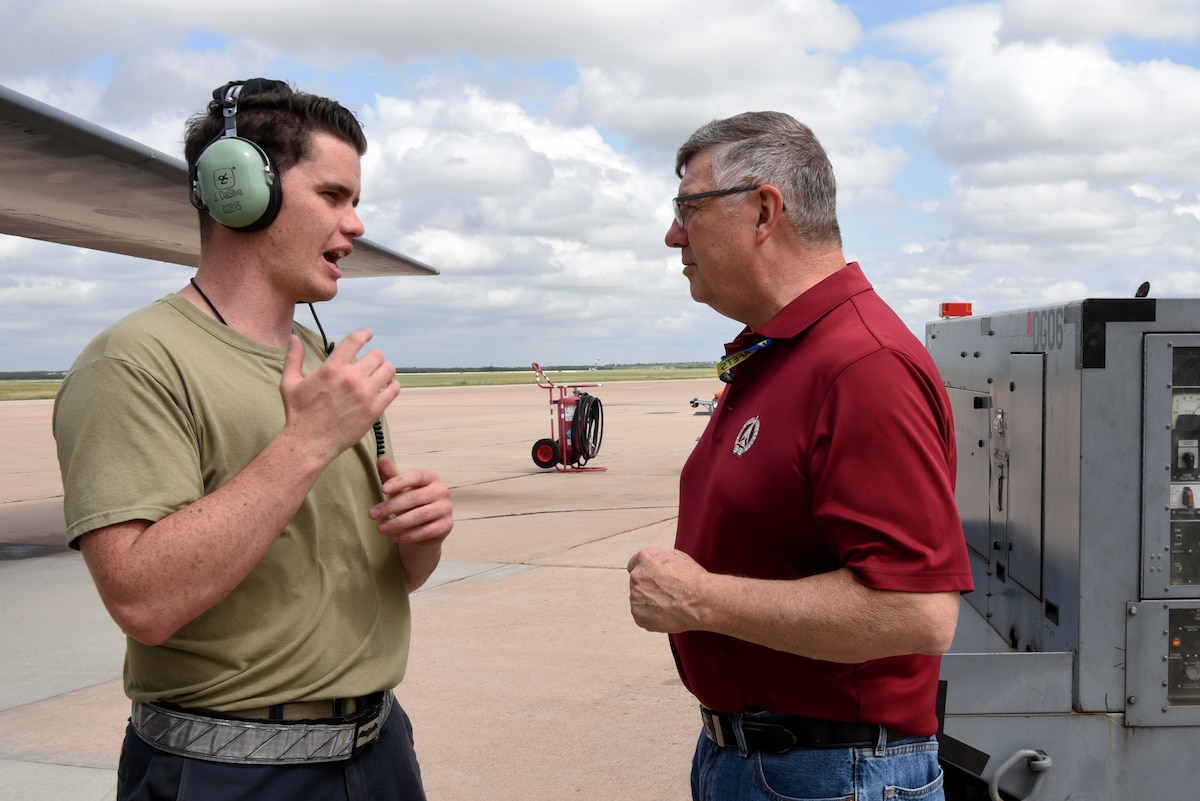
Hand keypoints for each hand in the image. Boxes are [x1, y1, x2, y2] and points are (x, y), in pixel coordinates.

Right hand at [278, 329, 398, 456]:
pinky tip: (385, 388)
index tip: (367, 335)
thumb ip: (293, 358)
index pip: (355, 340)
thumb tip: (294, 338)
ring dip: (384, 370)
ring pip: (388, 370)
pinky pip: (394, 389)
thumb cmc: (299, 414)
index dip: (364, 334)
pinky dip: (392, 386)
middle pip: (376, 355)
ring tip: (379, 375)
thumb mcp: (290, 383)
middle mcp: (350, 378)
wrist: (308, 443)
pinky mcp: (374, 410)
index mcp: (332, 368)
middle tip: (370, 364)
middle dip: (373, 358)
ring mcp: (365, 394)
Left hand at [371, 457, 452, 545]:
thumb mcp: (401, 488)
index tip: (382, 489)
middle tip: (372, 514)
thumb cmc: (412, 502)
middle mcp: (441, 491)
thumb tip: (380, 459)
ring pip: (420, 515)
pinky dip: (409, 535)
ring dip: (398, 523)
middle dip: (391, 507)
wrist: (428, 525)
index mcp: (431, 477)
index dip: (399, 481)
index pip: (416, 476)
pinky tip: (394, 537)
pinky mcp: (446, 525)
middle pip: (415, 497)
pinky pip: (426, 531)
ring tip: (381, 528)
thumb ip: (391, 475)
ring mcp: (446, 508)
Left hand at [627, 547, 708, 633]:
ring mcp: (635, 596)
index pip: (633, 565)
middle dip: (647, 588)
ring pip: (638, 600)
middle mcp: (636, 575)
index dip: (644, 573)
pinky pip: (641, 615)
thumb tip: (654, 564)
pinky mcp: (638, 614)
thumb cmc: (693, 580)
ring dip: (648, 603)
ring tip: (668, 605)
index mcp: (644, 558)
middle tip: (664, 594)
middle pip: (636, 583)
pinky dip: (651, 617)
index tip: (650, 580)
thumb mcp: (676, 556)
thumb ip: (658, 559)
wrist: (701, 601)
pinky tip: (666, 613)